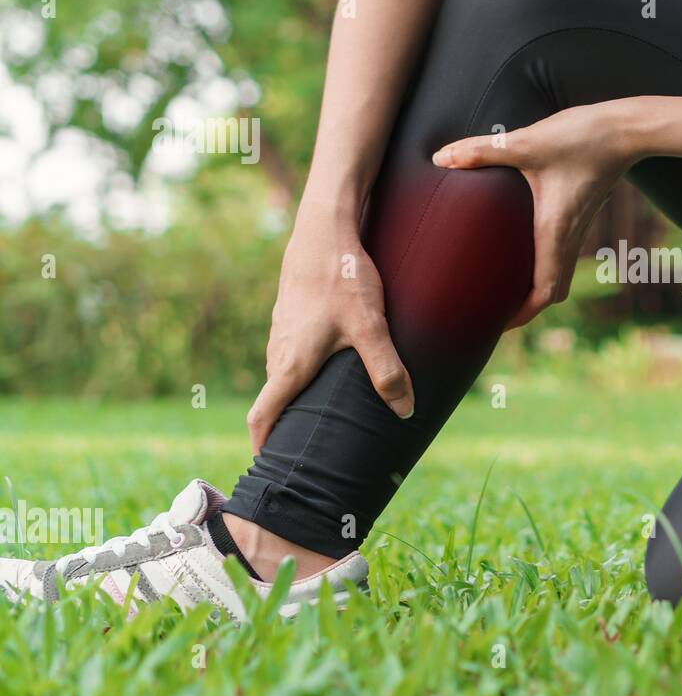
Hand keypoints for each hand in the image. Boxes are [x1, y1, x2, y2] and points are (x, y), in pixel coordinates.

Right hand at [246, 211, 413, 453]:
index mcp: (291, 364)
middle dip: (287, 425)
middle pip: (275, 399)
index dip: (263, 445)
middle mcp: (279, 351)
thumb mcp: (371, 327)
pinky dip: (304, 369)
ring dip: (296, 396)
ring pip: (285, 374)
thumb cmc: (342, 278)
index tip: (268, 466)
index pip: (263, 416)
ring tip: (322, 414)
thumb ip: (387, 370)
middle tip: (307, 450)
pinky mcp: (291, 313)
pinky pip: (293, 352)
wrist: (324, 229)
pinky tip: (330, 366)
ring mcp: (282, 330)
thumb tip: (405, 411)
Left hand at [433, 101, 638, 327]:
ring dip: (537, 286)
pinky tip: (523, 246)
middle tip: (497, 310)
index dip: (522, 315)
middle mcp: (569, 235)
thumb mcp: (528, 143)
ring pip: (560, 271)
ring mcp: (578, 225)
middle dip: (528, 308)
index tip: (497, 325)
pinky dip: (544, 262)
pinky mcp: (580, 211)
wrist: (628, 128)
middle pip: (555, 290)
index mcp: (555, 231)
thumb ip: (483, 150)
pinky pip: (562, 250)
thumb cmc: (583, 138)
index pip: (544, 292)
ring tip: (506, 285)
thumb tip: (441, 157)